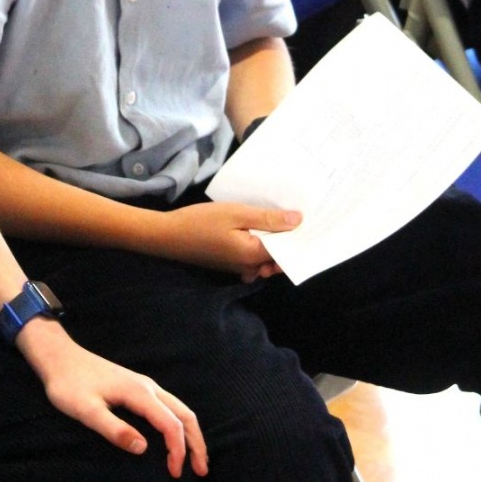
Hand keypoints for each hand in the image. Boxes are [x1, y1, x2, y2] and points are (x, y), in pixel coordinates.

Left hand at [16, 319, 207, 478]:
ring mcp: (143, 384)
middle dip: (196, 442)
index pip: (170, 424)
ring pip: (178, 407)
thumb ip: (114, 429)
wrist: (59, 357)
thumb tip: (143, 448)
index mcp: (138, 392)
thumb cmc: (68, 385)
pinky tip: (173, 436)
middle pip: (184, 413)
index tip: (175, 474)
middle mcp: (147, 386)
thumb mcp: (86, 410)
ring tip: (194, 458)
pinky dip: (179, 423)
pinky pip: (168, 405)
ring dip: (190, 432)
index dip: (177, 450)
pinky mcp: (136, 386)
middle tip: (201, 470)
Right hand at [150, 201, 300, 281]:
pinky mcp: (231, 262)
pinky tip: (258, 225)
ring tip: (281, 216)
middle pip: (279, 256)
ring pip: (267, 257)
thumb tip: (299, 221)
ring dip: (275, 241)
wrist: (169, 235)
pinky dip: (260, 244)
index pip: (288, 250)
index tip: (311, 220)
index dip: (300, 236)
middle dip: (290, 239)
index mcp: (254, 256)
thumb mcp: (236, 214)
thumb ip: (267, 219)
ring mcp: (239, 267)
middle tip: (299, 215)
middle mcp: (250, 267)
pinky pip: (254, 256)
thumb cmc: (201, 222)